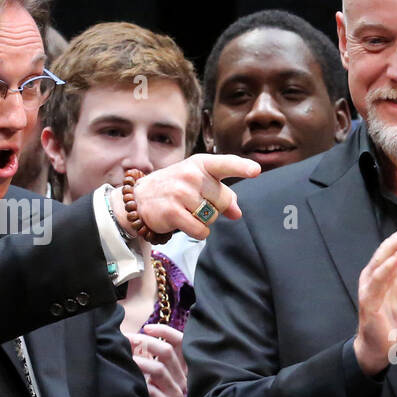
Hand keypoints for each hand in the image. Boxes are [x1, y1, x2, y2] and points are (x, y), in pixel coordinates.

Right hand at [105, 153, 261, 240]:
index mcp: (201, 164)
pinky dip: (197, 232)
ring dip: (203, 220)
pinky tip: (183, 222)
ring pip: (212, 217)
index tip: (256, 170)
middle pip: (224, 201)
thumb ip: (223, 195)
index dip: (242, 168)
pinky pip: (201, 230)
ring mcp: (180, 192)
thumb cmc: (177, 188)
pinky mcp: (172, 212)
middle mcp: (191, 175)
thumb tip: (237, 212)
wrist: (140, 197)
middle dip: (215, 207)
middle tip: (196, 202)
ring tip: (186, 210)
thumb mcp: (199, 184)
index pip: (225, 164)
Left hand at [131, 323, 186, 396]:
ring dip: (139, 361)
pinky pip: (154, 391)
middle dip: (144, 342)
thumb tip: (130, 340)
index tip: (147, 328)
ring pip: (159, 369)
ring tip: (124, 359)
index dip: (166, 331)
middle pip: (167, 352)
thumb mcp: (155, 379)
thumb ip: (150, 361)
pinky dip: (141, 385)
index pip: (181, 343)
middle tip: (126, 340)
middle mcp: (182, 379)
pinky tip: (129, 383)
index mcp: (181, 370)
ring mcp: (177, 394)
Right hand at [354, 220, 396, 375]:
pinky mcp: (368, 301)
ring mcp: (369, 288)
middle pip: (386, 250)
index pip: (395, 248)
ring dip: (394, 247)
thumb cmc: (396, 320)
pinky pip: (376, 282)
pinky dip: (386, 269)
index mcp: (385, 273)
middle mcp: (374, 276)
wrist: (381, 347)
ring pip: (379, 261)